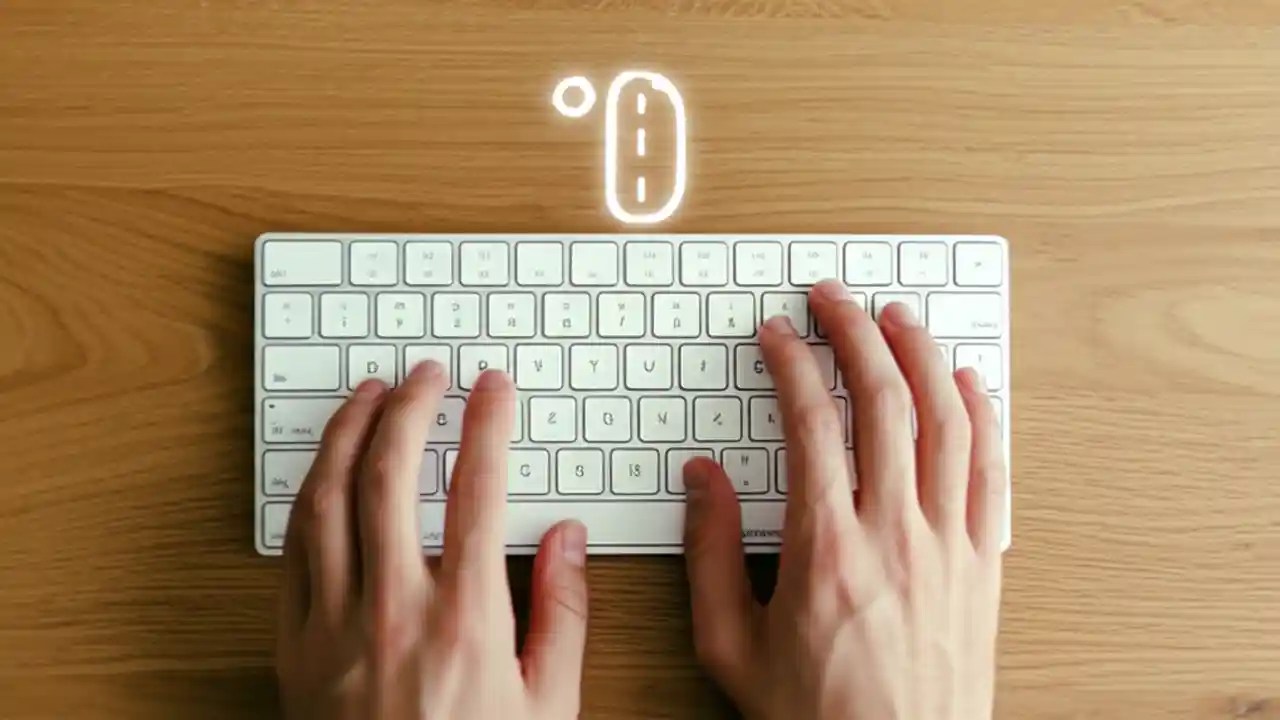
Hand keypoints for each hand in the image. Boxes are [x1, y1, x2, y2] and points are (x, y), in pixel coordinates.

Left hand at [276, 364, 588, 719]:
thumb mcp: (551, 705)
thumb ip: (564, 614)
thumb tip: (565, 540)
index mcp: (466, 622)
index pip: (476, 490)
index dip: (486, 425)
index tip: (493, 390)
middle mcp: (394, 612)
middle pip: (388, 477)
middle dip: (409, 408)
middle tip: (426, 376)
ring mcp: (333, 626)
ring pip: (327, 501)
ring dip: (346, 435)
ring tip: (368, 396)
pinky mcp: (293, 645)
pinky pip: (293, 549)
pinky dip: (308, 495)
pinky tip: (325, 471)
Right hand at [682, 280, 1005, 719]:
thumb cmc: (817, 716)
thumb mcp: (732, 644)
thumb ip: (710, 554)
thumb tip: (703, 480)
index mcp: (826, 549)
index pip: (810, 423)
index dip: (792, 362)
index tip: (778, 334)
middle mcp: (894, 533)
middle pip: (883, 402)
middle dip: (856, 333)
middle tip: (835, 298)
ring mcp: (948, 545)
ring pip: (945, 422)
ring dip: (922, 356)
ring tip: (899, 317)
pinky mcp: (981, 563)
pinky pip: (990, 470)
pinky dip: (983, 415)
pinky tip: (969, 382)